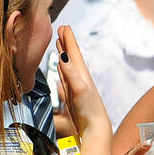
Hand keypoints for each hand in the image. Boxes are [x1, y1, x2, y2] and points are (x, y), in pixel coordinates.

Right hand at [56, 26, 110, 154]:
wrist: (93, 128)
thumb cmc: (89, 110)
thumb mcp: (79, 89)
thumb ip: (70, 73)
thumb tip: (62, 55)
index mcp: (81, 74)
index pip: (73, 52)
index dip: (69, 39)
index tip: (64, 26)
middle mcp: (79, 77)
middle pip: (71, 55)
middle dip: (66, 42)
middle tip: (61, 29)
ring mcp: (76, 85)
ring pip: (68, 64)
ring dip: (64, 52)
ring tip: (59, 42)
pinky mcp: (72, 94)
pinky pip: (65, 75)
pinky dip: (62, 67)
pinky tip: (61, 65)